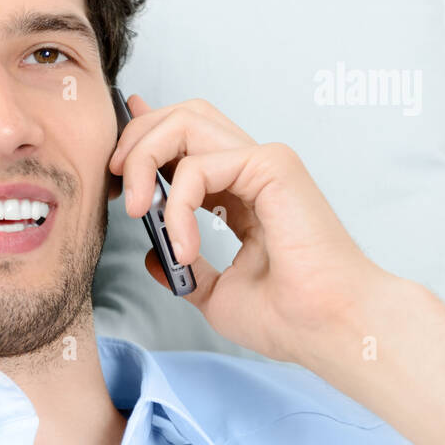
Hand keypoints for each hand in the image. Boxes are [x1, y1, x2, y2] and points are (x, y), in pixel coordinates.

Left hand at [108, 94, 386, 364]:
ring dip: (144, 160)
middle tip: (115, 185)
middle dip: (136, 139)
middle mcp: (254, 169)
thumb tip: (153, 254)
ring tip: (136, 209)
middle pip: (183, 115)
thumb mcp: (216, 294)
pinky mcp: (272, 165)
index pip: (189, 139)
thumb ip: (184, 269)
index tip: (115, 153)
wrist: (329, 329)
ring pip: (185, 123)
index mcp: (243, 191)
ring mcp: (264, 162)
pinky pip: (198, 166)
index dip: (147, 132)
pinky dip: (177, 205)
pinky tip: (186, 246)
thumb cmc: (290, 317)